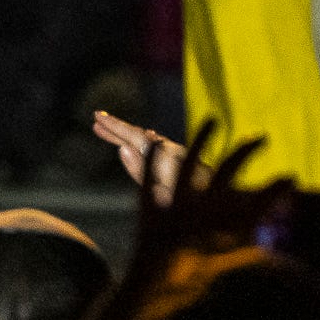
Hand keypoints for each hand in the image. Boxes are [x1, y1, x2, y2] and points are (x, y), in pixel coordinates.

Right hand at [90, 111, 208, 207]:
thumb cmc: (191, 202)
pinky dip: (137, 142)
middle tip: (96, 119)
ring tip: (105, 130)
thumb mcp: (161, 192)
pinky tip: (132, 143)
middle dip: (117, 128)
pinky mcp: (180, 162)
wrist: (223, 202)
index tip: (98, 117)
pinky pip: (152, 147)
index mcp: (163, 155)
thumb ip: (140, 170)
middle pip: (138, 135)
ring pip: (144, 140)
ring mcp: (175, 155)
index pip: (134, 136)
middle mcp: (169, 151)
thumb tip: (122, 149)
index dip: (115, 127)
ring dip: (125, 135)